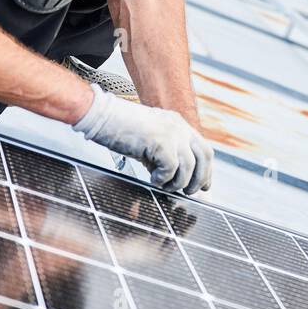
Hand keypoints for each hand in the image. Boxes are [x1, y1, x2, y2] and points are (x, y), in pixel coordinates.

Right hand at [72, 85, 212, 194]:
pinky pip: (171, 168)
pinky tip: (153, 179)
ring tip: (164, 186)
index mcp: (179, 124)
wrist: (101, 115)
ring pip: (188, 166)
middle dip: (199, 179)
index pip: (203, 149)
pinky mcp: (160, 142)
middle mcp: (179, 127)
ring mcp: (171, 133)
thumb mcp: (150, 141)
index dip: (206, 170)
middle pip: (204, 157)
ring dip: (178, 182)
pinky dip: (163, 179)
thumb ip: (165, 156)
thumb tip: (174, 180)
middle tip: (188, 193)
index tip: (204, 186)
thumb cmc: (119, 129)